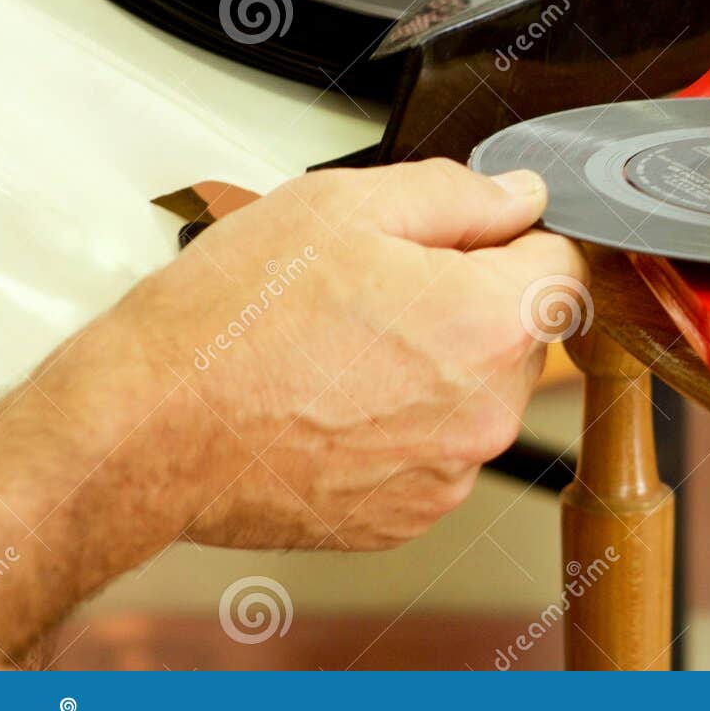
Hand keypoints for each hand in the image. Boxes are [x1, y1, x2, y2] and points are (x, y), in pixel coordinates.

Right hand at [51, 160, 585, 551]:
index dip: (513, 237)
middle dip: (471, 299)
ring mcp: (450, 473)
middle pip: (523, 331)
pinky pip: (435, 449)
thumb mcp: (344, 205)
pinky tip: (334, 399)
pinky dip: (402, 422)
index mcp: (489, 323)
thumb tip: (520, 196)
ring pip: (477, 391)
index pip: (564, 263)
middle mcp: (487, 410)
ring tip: (342, 347)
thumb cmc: (229, 321)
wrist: (146, 432)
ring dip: (436, 363)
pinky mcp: (410, 516)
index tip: (464, 239)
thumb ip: (458, 194)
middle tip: (375, 288)